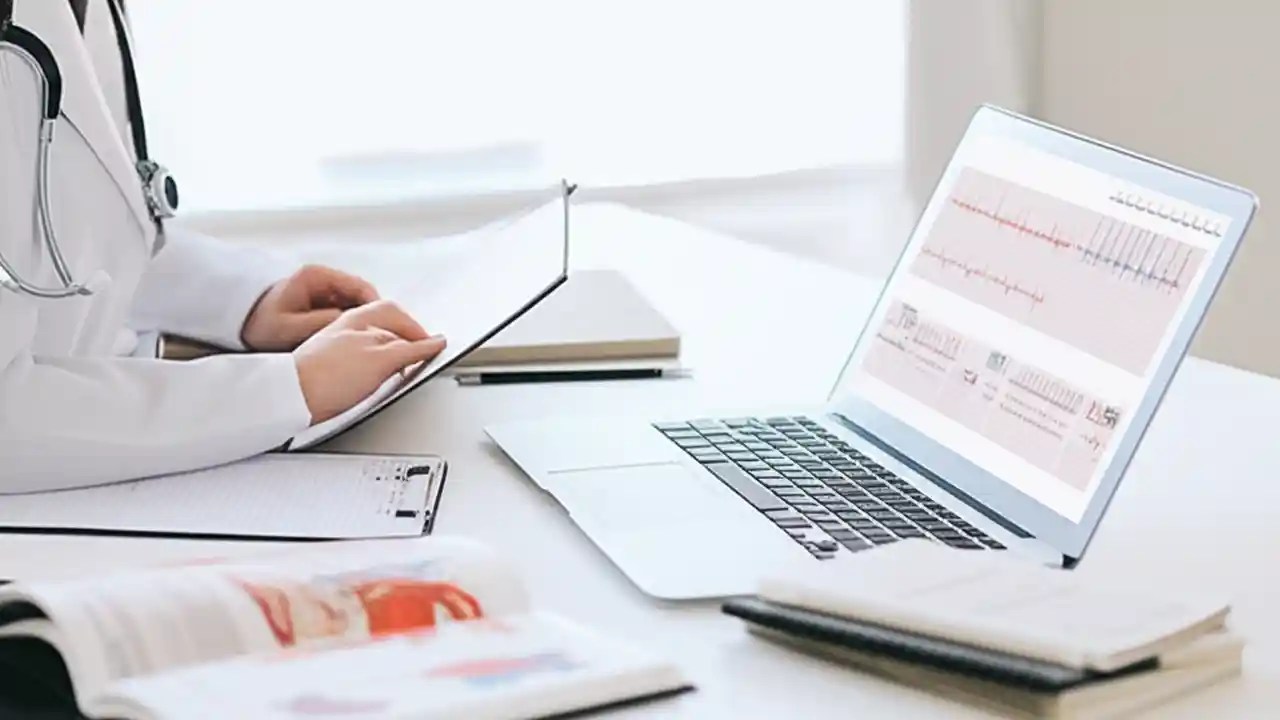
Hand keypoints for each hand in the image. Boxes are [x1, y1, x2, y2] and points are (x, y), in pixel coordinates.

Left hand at [242, 265, 379, 350]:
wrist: (240, 324)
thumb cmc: (259, 323)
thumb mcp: (290, 327)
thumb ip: (321, 323)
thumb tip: (350, 323)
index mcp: (317, 277)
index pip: (360, 287)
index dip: (377, 307)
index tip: (386, 326)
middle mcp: (324, 280)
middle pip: (362, 296)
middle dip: (374, 317)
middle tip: (383, 338)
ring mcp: (325, 292)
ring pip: (357, 306)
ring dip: (364, 323)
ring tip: (369, 343)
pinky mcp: (323, 304)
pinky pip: (346, 312)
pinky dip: (353, 326)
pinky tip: (353, 342)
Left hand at [293, 300, 446, 423]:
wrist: (289, 398)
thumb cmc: (325, 375)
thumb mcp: (379, 359)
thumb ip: (409, 349)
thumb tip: (433, 343)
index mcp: (357, 316)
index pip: (396, 313)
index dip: (417, 329)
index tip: (433, 346)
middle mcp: (346, 324)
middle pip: (385, 323)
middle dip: (405, 337)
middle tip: (421, 354)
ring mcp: (337, 343)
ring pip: (374, 340)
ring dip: (391, 351)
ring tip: (402, 367)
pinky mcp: (330, 362)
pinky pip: (362, 356)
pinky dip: (377, 364)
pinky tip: (376, 377)